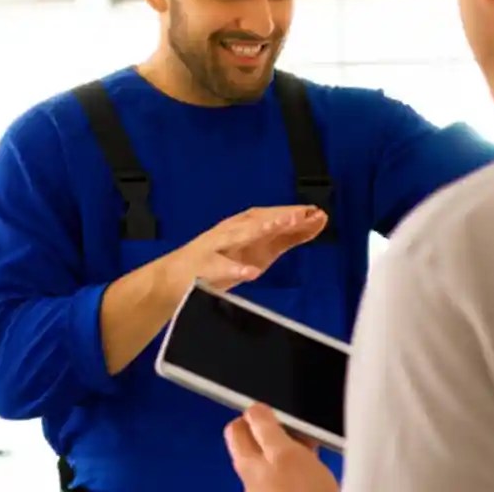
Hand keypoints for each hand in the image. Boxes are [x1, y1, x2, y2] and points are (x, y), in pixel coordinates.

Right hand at [162, 206, 327, 292]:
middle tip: (300, 215)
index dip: (292, 214)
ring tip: (277, 226)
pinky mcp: (201, 268)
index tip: (316, 214)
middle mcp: (229, 232)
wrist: (175, 279)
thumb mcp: (259, 249)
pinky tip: (249, 272)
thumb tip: (318, 221)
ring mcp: (214, 249)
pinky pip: (217, 268)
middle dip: (278, 218)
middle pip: (256, 222)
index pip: (270, 216)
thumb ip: (287, 237)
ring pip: (237, 236)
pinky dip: (233, 269)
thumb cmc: (220, 261)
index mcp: (243, 227)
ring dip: (257, 230)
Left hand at [225, 404, 338, 491]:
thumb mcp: (284, 453)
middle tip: (301, 435)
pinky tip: (317, 479)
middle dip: (278, 435)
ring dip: (293, 454)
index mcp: (247, 462)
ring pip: (275, 463)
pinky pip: (289, 480)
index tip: (279, 414)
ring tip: (314, 457)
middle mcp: (252, 479)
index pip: (237, 428)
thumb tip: (253, 408)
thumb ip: (266, 429)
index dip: (256, 416)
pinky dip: (301, 473)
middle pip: (257, 446)